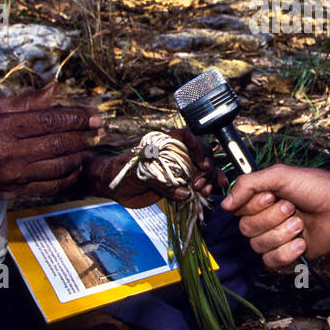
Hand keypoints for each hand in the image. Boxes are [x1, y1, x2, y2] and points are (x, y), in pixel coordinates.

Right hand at [0, 83, 101, 198]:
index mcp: (4, 128)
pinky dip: (69, 176)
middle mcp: (10, 152)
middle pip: (58, 143)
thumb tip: (54, 89)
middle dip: (84, 135)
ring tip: (90, 145)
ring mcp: (15, 174)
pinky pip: (52, 185)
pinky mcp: (18, 190)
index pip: (49, 121)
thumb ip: (27, 101)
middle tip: (98, 129)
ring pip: (59, 165)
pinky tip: (77, 166)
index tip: (92, 115)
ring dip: (80, 154)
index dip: (76, 117)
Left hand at [104, 129, 228, 207]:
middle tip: (199, 184)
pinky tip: (214, 190)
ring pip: (203, 169)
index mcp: (165, 143)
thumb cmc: (123, 172)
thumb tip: (184, 193)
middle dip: (205, 168)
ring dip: (209, 179)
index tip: (200, 162)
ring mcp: (180, 168)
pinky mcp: (181, 182)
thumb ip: (161, 182)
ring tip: (205, 191)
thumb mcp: (139, 173)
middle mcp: (176, 153)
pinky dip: (208, 186)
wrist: (115, 187)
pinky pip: (198, 182)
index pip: (186, 136)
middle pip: (200, 153)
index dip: (196, 146)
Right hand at [220, 166, 329, 269]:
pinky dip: (287, 252)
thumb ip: (248, 184)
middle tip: (292, 208)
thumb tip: (224, 203)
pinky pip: (271, 261)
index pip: (237, 210)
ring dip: (282, 234)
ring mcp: (276, 237)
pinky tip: (301, 242)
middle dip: (272, 218)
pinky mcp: (288, 254)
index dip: (254, 206)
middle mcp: (265, 218)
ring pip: (259, 246)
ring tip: (301, 224)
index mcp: (260, 199)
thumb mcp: (280, 174)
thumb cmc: (317, 186)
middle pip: (246, 229)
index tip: (272, 196)